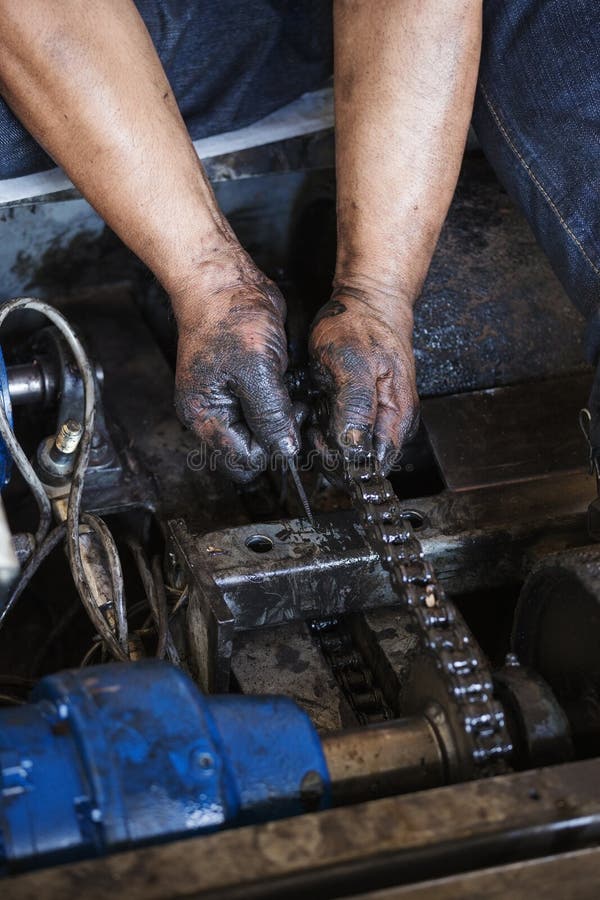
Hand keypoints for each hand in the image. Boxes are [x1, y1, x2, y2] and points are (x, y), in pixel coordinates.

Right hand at [173, 261, 298, 482]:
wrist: (223, 280)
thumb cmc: (230, 318)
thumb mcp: (257, 372)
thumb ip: (271, 416)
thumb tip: (285, 450)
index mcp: (204, 416)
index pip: (242, 459)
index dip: (272, 448)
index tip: (293, 420)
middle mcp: (213, 413)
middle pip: (248, 452)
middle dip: (276, 439)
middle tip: (297, 411)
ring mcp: (227, 399)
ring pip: (259, 432)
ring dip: (280, 422)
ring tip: (295, 397)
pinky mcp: (244, 385)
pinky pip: (264, 410)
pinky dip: (280, 405)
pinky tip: (290, 386)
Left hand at [309, 286, 418, 471]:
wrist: (367, 299)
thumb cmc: (361, 326)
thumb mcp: (354, 364)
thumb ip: (355, 408)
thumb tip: (353, 448)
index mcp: (397, 420)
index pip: (372, 466)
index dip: (344, 463)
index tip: (321, 441)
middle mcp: (391, 424)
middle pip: (359, 463)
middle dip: (330, 453)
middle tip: (312, 426)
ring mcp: (377, 416)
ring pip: (347, 450)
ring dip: (324, 440)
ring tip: (313, 413)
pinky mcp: (362, 408)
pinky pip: (341, 432)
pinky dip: (324, 426)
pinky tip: (315, 409)